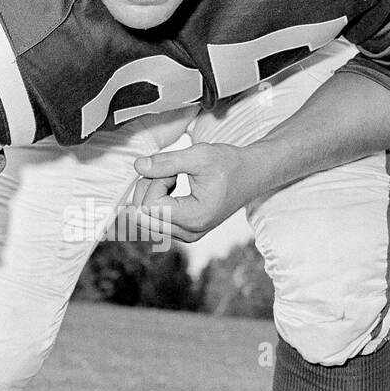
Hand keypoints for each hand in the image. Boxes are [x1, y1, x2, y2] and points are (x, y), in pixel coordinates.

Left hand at [126, 142, 256, 242]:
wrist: (251, 174)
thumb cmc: (230, 164)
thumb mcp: (199, 155)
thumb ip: (166, 162)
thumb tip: (138, 165)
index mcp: (194, 218)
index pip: (149, 207)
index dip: (153, 182)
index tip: (173, 170)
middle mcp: (189, 233)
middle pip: (142, 217)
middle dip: (148, 189)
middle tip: (169, 172)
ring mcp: (186, 235)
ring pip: (145, 219)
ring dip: (151, 193)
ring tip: (173, 178)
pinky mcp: (183, 231)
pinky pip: (154, 220)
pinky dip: (156, 200)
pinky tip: (173, 187)